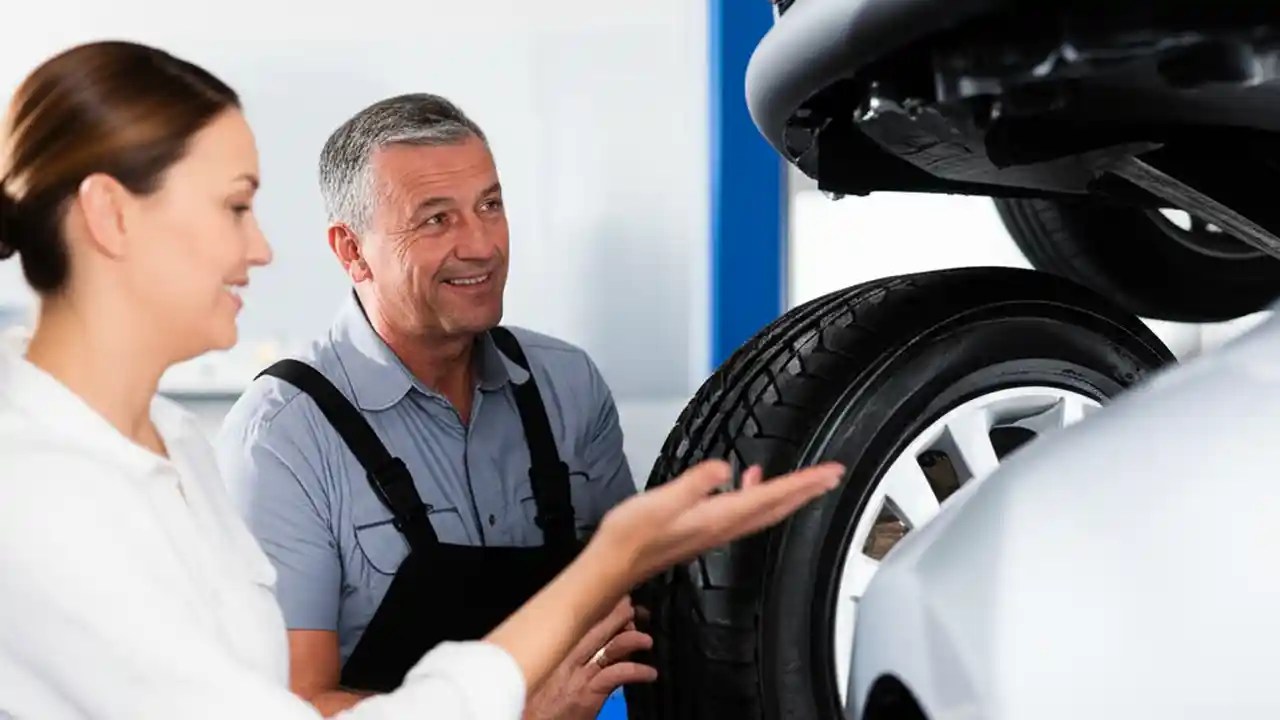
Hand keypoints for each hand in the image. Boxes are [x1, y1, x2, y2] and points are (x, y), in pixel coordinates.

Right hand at [523, 597, 656, 719]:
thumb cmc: (544, 702)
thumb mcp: (558, 674)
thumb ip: (580, 658)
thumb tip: (609, 644)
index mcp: (563, 650)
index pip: (587, 623)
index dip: (606, 610)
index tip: (622, 602)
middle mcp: (570, 657)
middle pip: (599, 627)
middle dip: (619, 614)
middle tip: (636, 608)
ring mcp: (580, 674)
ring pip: (610, 647)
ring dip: (631, 639)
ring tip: (646, 641)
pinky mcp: (587, 693)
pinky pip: (617, 675)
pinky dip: (637, 671)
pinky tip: (649, 674)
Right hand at [597, 460, 844, 582]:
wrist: (614, 564)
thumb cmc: (631, 536)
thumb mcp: (660, 501)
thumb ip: (693, 484)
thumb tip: (722, 467)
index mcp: (718, 516)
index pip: (771, 497)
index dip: (803, 484)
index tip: (829, 473)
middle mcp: (722, 527)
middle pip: (776, 508)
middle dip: (806, 491)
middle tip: (831, 476)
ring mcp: (714, 531)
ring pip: (763, 512)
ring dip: (788, 496)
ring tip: (805, 481)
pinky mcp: (703, 531)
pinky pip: (744, 514)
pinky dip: (758, 497)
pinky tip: (748, 484)